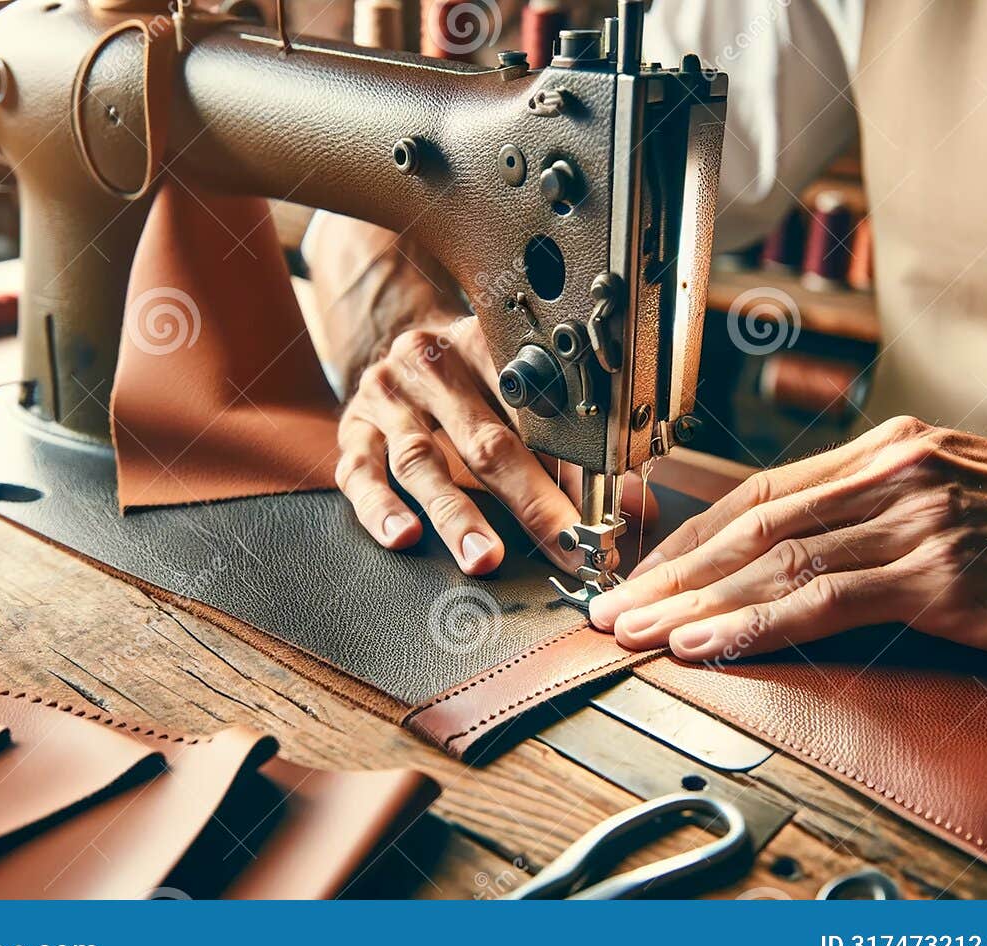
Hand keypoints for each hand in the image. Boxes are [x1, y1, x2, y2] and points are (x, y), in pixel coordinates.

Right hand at [336, 316, 653, 575]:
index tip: (600, 519)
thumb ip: (573, 456)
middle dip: (530, 502)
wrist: (402, 355)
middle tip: (562, 546)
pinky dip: (381, 508)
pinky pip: (361, 472)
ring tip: (484, 557)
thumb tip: (633, 512)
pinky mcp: (352, 428)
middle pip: (487, 440)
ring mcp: (387, 394)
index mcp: (490, 346)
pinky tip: (404, 537)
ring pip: (422, 459)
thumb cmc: (475, 384)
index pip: (539, 411)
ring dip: (456, 515)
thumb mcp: (523, 400)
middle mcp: (434, 363)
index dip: (573, 469)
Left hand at [589, 416, 986, 662]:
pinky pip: (825, 598)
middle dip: (672, 571)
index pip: (765, 493)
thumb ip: (896, 517)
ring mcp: (919, 518)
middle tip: (609, 608)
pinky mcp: (946, 572)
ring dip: (692, 600)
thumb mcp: (974, 501)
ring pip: (774, 558)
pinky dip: (754, 622)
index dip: (694, 539)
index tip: (646, 576)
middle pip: (752, 522)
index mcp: (897, 450)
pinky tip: (706, 641)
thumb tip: (826, 559)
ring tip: (633, 632)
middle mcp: (897, 470)